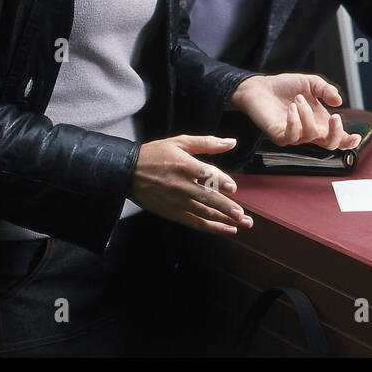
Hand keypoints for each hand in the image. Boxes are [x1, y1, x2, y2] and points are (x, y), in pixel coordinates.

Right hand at [130, 135, 251, 234]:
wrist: (127, 172)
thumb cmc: (155, 155)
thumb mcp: (180, 142)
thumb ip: (207, 143)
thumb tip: (231, 142)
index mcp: (183, 165)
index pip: (205, 174)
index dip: (221, 181)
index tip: (233, 188)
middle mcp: (180, 185)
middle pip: (207, 199)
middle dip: (227, 209)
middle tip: (243, 217)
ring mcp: (176, 201)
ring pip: (203, 214)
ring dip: (224, 221)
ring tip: (242, 224)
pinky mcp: (171, 212)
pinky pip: (194, 222)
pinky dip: (211, 228)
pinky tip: (226, 229)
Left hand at [230, 73, 360, 149]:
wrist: (261, 86)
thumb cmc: (286, 86)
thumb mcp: (312, 83)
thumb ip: (327, 90)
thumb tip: (339, 101)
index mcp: (320, 121)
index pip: (338, 137)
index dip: (349, 141)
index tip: (356, 137)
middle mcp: (309, 131)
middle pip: (329, 144)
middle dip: (336, 133)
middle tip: (335, 116)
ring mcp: (294, 136)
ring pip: (310, 135)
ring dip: (307, 115)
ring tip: (298, 98)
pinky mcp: (279, 135)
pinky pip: (291, 135)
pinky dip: (294, 120)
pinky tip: (291, 107)